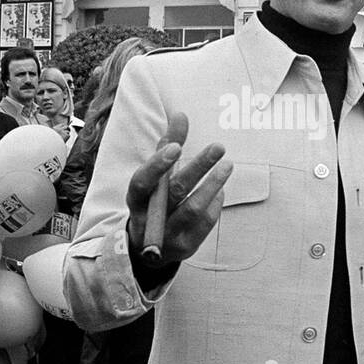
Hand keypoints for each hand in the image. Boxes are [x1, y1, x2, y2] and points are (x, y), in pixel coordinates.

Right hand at [125, 112, 231, 265]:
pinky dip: (214, 202)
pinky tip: (219, 189)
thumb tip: (181, 114)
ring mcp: (168, 236)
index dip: (157, 165)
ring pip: (193, 209)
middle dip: (198, 168)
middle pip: (175, 193)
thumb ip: (167, 145)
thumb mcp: (154, 175)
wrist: (149, 249)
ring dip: (213, 184)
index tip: (176, 147)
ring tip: (228, 166)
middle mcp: (149, 220)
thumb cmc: (154, 202)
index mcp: (136, 200)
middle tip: (218, 146)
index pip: (142, 182)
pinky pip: (206, 222)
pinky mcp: (187, 247)